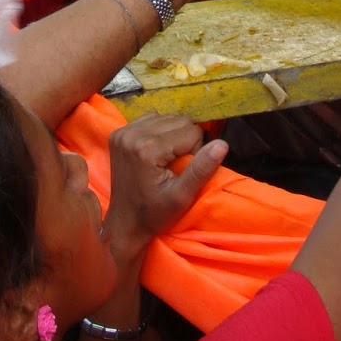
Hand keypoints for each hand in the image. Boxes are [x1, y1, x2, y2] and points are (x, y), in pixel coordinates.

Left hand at [104, 114, 227, 257]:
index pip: (192, 132)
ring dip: (173, 135)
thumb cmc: (155, 214)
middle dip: (185, 141)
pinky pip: (151, 119)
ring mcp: (122, 131)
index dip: (195, 151)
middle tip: (176, 166)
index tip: (183, 172)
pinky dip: (159, 131)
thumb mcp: (182, 196)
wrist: (125, 223)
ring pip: (167, 117)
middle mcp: (132, 134)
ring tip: (166, 158)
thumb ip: (202, 169)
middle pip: (179, 121)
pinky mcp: (118, 132)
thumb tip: (222, 144)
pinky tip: (155, 151)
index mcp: (148, 149)